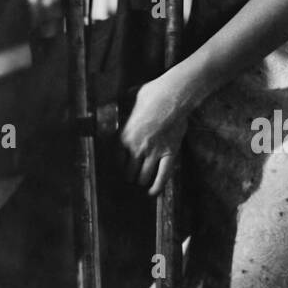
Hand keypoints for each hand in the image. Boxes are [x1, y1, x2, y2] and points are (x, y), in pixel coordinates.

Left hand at [120, 65, 199, 196]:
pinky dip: (157, 187)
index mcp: (123, 136)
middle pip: (129, 173)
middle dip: (129, 177)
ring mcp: (153, 153)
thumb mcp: (129, 98)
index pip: (117, 160)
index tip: (122, 168)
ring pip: (143, 177)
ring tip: (142, 183)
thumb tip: (123, 96)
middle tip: (132, 177)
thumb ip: (125, 102)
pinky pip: (162, 176)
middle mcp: (136, 148)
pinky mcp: (169, 154)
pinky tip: (153, 192)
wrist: (171, 96)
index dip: (119, 167)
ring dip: (141, 181)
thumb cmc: (151, 94)